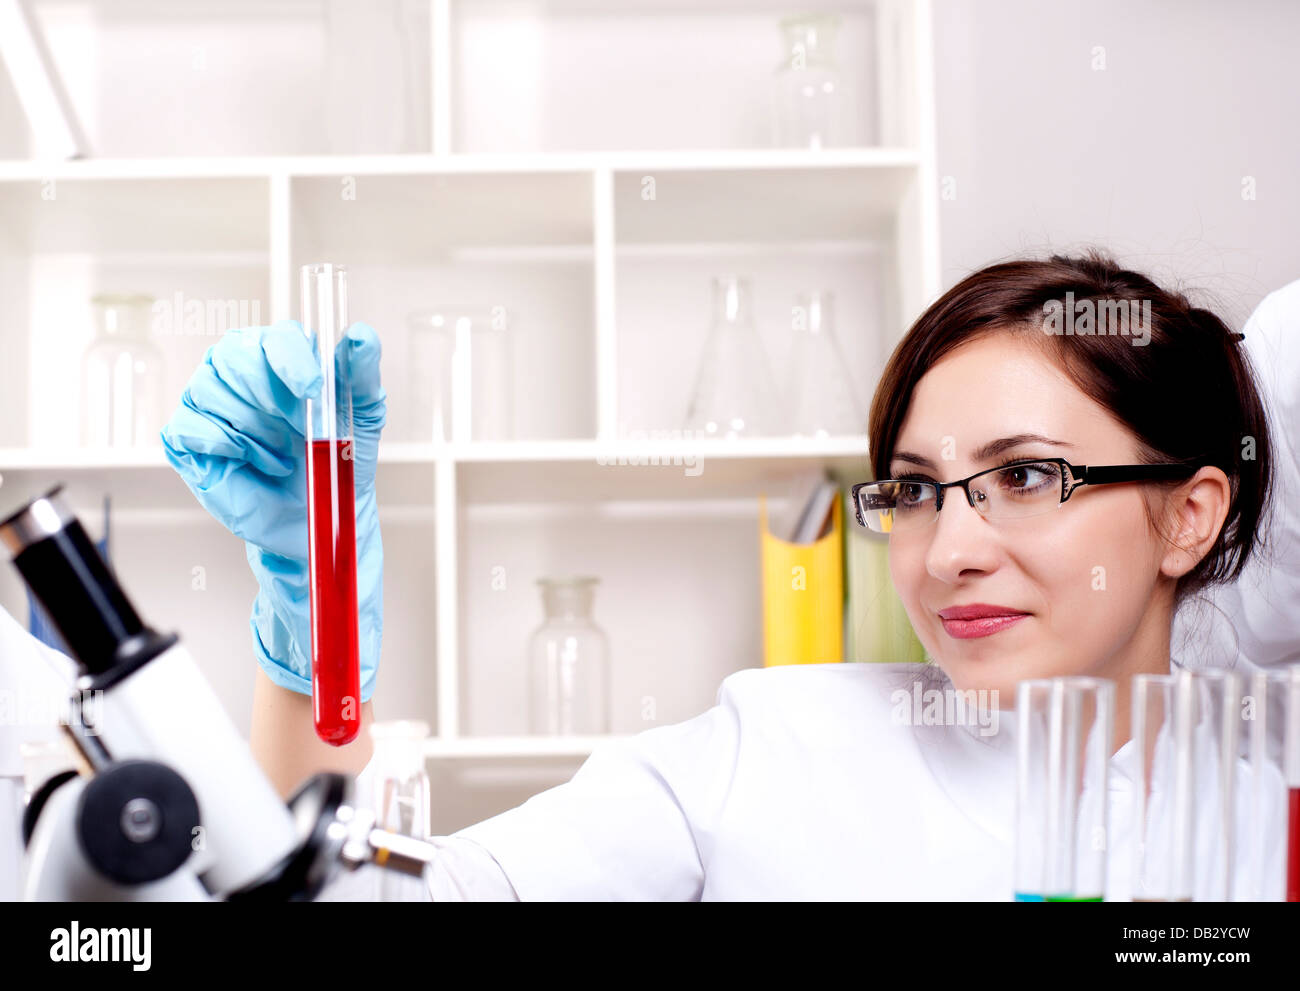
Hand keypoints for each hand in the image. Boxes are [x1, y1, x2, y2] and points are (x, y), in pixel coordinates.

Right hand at [160, 320, 385, 702]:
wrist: (318, 516)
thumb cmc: (339, 461)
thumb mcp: (363, 418)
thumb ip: (361, 375)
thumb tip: (362, 335)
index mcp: (284, 357)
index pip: (278, 337)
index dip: (293, 359)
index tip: (313, 389)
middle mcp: (241, 371)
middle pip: (234, 356)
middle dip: (268, 396)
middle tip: (296, 430)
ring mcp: (210, 401)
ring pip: (211, 390)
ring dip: (252, 429)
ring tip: (279, 456)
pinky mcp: (189, 437)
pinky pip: (189, 427)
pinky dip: (221, 445)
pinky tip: (247, 460)